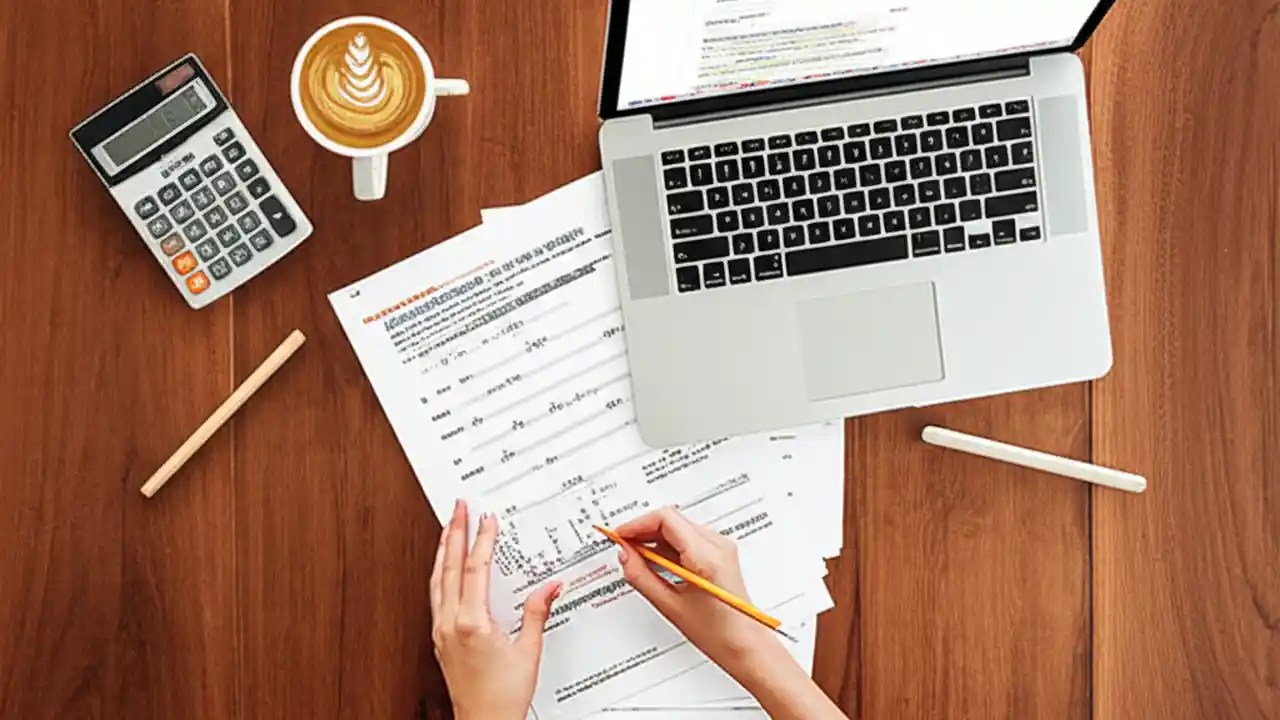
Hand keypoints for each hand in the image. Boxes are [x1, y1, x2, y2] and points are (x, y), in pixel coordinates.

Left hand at [431, 499, 561, 719]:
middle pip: (450, 567)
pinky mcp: (439, 639)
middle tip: (458, 507)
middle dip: (455, 532)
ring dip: (443, 550)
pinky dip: (441, 573)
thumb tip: (551, 586)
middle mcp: (450, 624)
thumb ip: (537, 613)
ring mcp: (441, 631)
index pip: (475, 569)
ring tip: (449, 527)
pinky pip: (436, 596)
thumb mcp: (528, 651)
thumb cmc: (503, 696)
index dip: (481, 540)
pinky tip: (445, 567)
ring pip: (437, 580)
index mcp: (471, 623)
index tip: (487, 518)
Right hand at [614, 507, 845, 719]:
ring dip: (655, 538)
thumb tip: (625, 556)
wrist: (746, 645)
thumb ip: (642, 577)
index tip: (620, 535)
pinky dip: (668, 546)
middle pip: (672, 520)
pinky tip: (656, 563)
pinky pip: (688, 539)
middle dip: (643, 530)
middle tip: (624, 546)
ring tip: (637, 559)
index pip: (666, 519)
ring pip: (679, 527)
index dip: (637, 524)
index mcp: (706, 557)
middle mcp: (718, 545)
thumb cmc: (719, 633)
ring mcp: (721, 548)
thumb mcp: (671, 606)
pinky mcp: (720, 554)